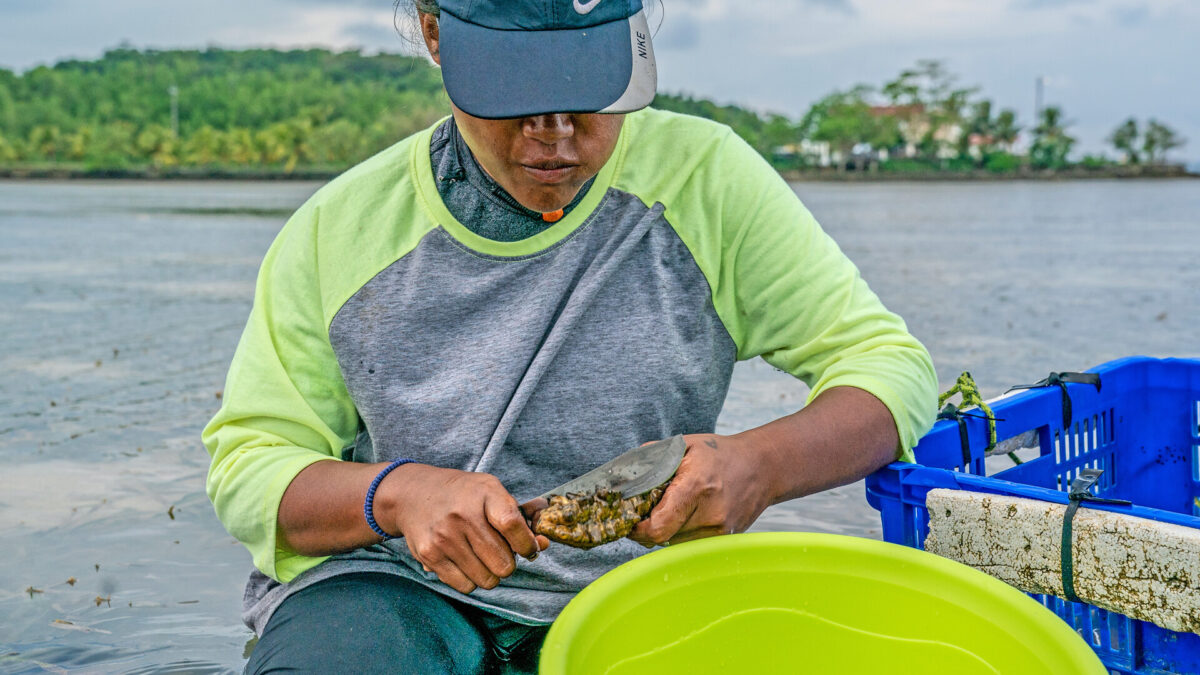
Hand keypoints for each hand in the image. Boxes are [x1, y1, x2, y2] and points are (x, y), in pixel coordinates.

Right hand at [376, 464, 549, 593]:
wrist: (412, 494)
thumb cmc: (462, 495)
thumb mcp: (491, 490)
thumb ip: (521, 516)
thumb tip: (544, 543)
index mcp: (485, 494)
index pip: (514, 527)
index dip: (527, 544)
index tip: (527, 548)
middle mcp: (463, 516)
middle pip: (504, 564)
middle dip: (507, 563)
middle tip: (498, 552)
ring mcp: (444, 538)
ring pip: (487, 580)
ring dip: (489, 573)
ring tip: (480, 556)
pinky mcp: (430, 556)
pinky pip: (465, 586)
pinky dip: (471, 580)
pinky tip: (465, 562)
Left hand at [628, 433, 771, 546]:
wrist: (762, 467)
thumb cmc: (718, 454)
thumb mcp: (682, 446)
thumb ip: (649, 460)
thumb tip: (620, 479)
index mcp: (696, 487)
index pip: (657, 527)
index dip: (637, 528)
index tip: (630, 519)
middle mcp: (710, 514)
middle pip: (662, 536)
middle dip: (648, 526)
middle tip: (646, 509)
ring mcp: (720, 531)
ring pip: (674, 542)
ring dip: (666, 529)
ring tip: (674, 506)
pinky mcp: (724, 539)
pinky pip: (689, 543)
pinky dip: (681, 531)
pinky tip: (688, 512)